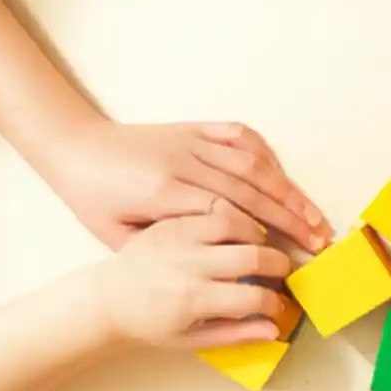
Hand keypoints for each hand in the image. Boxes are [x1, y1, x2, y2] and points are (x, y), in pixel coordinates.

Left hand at [38, 119, 331, 250]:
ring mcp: (190, 141)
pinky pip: (238, 135)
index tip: (285, 257)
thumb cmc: (93, 199)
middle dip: (289, 217)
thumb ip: (164, 251)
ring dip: (288, 190)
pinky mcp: (192, 128)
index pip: (226, 216)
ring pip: (251, 163)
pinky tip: (283, 176)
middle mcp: (182, 163)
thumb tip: (206, 262)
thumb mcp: (117, 238)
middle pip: (249, 191)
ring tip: (313, 214)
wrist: (73, 148)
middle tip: (317, 239)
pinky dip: (265, 153)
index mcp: (162, 194)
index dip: (261, 236)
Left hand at [96, 200, 291, 348]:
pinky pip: (215, 196)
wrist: (102, 293)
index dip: (273, 301)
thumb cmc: (145, 321)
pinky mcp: (172, 211)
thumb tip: (273, 329)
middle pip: (252, 254)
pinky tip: (259, 201)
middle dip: (279, 263)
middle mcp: (186, 259)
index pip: (250, 296)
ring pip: (239, 217)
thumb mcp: (187, 340)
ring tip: (277, 236)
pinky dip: (243, 197)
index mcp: (189, 297)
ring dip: (265, 227)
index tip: (278, 305)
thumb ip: (233, 334)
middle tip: (284, 269)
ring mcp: (178, 230)